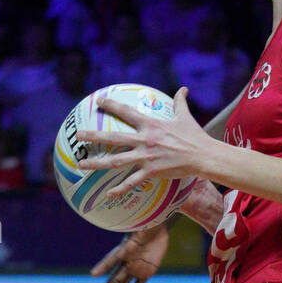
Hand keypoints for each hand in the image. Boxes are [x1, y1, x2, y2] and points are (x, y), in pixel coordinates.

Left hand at [75, 86, 212, 198]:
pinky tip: (107, 194)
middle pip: (113, 138)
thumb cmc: (194, 136)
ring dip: (97, 163)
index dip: (111, 105)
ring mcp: (146, 157)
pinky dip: (119, 189)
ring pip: (116, 161)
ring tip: (81, 164)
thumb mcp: (185, 116)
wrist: (203, 156)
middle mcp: (144, 140)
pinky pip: (131, 182)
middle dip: (94, 136)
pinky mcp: (151, 172)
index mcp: (150, 125)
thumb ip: (180, 102)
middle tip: (78, 135)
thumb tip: (183, 88)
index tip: (98, 101)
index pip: (126, 112)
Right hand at [88, 223, 170, 282]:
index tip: (93, 274)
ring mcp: (135, 269)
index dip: (104, 265)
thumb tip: (129, 231)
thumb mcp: (142, 222)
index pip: (112, 258)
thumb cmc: (146, 220)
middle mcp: (126, 262)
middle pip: (112, 282)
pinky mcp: (146, 273)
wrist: (156, 225)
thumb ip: (137, 229)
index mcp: (125, 248)